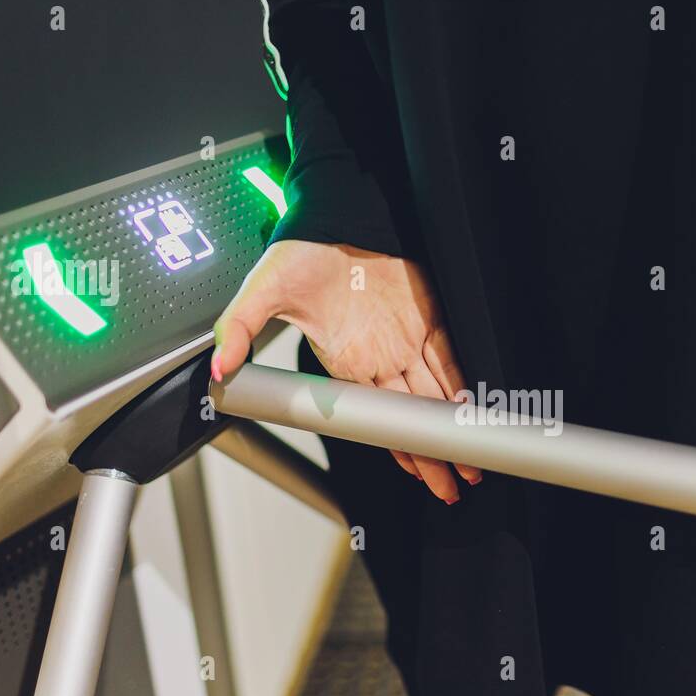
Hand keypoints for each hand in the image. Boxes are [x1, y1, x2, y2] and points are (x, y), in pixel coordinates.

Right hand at [212, 239, 481, 501]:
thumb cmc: (299, 251)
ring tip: (472, 461)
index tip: (418, 475)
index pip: (376, 417)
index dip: (398, 448)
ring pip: (436, 392)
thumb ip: (238, 330)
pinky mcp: (427, 314)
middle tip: (455, 485)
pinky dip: (464, 381)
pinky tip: (475, 408)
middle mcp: (379, 356)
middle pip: (412, 415)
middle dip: (434, 454)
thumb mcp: (261, 291)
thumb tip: (220, 368)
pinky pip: (449, 354)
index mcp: (346, 362)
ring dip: (454, 426)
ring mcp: (405, 337)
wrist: (331, 210)